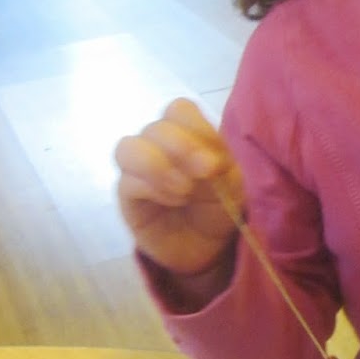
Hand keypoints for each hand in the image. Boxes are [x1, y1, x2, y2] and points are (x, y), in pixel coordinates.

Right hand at [114, 98, 244, 286]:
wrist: (205, 248)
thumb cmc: (218, 208)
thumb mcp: (232, 184)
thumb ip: (222, 164)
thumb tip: (208, 160)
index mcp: (186, 134)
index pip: (179, 110)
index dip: (196, 128)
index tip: (215, 161)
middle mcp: (158, 145)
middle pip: (156, 127)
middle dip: (182, 148)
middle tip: (205, 173)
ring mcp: (139, 169)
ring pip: (128, 147)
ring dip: (159, 166)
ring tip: (184, 191)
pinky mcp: (127, 195)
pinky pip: (128, 182)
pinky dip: (154, 189)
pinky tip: (175, 202)